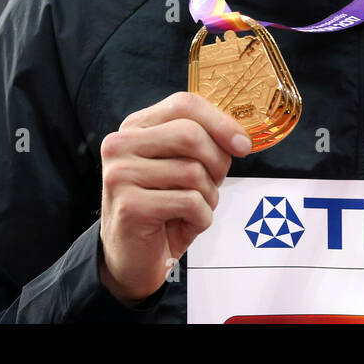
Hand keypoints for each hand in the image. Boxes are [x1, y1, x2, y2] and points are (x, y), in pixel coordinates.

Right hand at [98, 91, 251, 304]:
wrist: (132, 258)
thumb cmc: (164, 208)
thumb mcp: (181, 166)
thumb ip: (201, 142)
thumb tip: (239, 139)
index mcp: (135, 126)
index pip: (184, 104)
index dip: (221, 122)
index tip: (243, 145)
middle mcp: (120, 144)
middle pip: (190, 135)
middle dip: (217, 162)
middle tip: (214, 184)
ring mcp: (120, 174)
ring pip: (193, 172)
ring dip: (208, 196)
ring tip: (193, 208)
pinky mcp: (129, 206)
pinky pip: (190, 203)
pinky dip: (200, 218)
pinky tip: (184, 225)